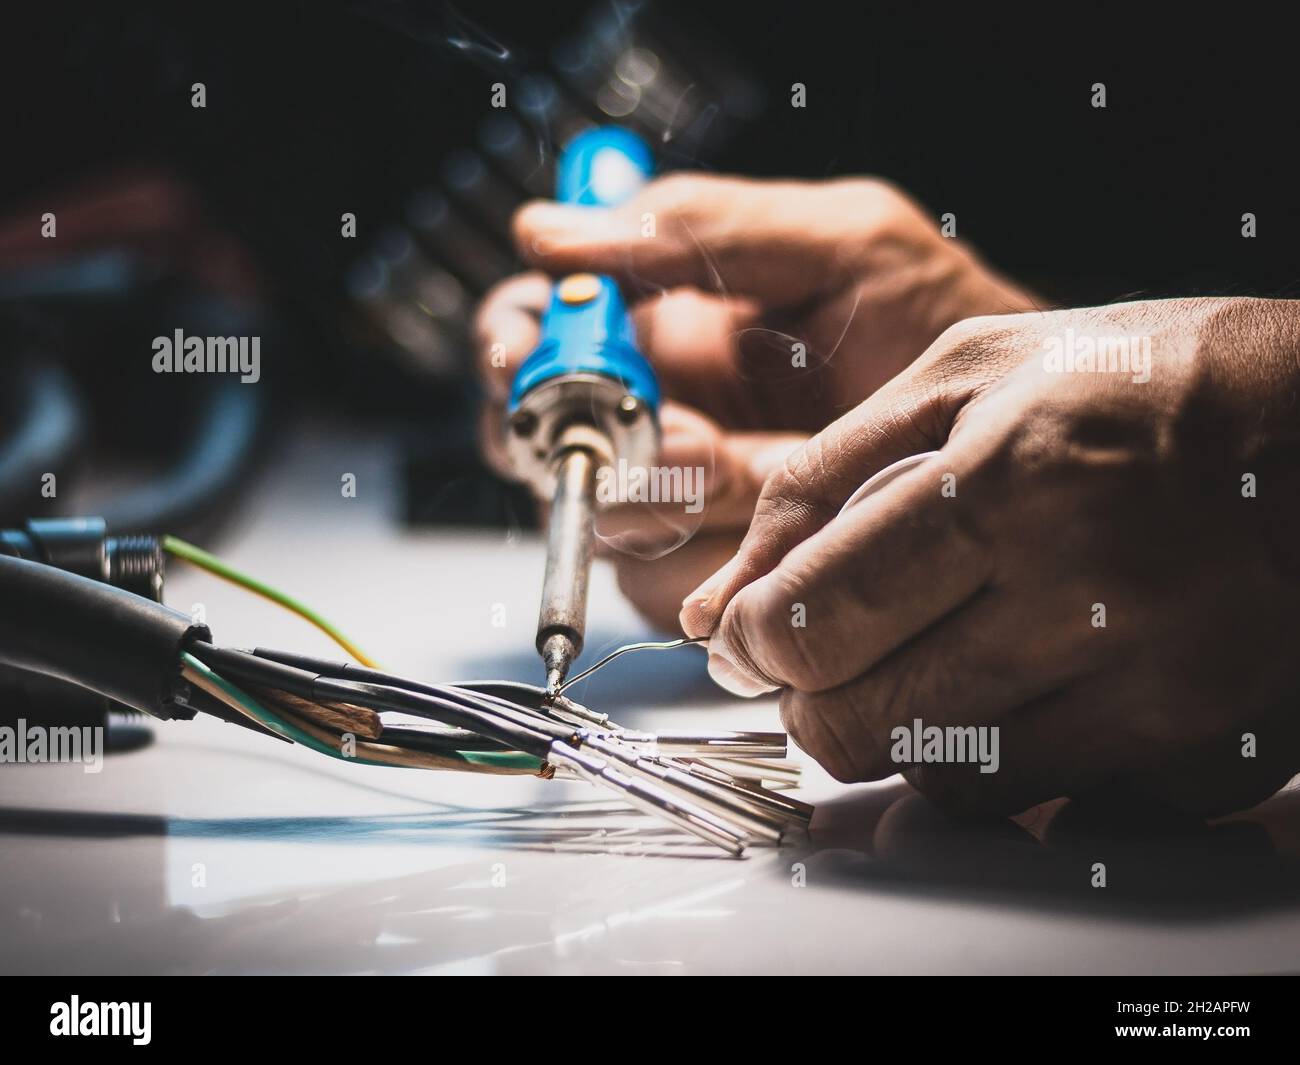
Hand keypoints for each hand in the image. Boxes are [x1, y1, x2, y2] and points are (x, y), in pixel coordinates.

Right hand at [475, 173, 1035, 627]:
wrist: (1021, 436)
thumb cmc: (938, 326)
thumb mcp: (836, 246)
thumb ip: (703, 227)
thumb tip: (546, 229)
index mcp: (666, 324)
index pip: (543, 329)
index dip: (515, 341)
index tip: (523, 352)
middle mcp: (657, 412)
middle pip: (541, 432)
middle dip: (571, 431)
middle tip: (643, 421)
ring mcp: (681, 501)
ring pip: (599, 514)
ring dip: (658, 496)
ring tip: (740, 466)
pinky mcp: (714, 576)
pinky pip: (664, 586)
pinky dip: (706, 564)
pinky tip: (767, 528)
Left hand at [681, 297, 1299, 816]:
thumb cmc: (1127, 382)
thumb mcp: (956, 379)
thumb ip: (817, 486)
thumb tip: (716, 612)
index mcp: (1010, 477)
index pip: (822, 619)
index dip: (761, 643)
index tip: (756, 636)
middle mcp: (1091, 588)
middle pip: (869, 721)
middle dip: (813, 700)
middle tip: (822, 660)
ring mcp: (1160, 678)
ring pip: (948, 782)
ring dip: (896, 736)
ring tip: (920, 661)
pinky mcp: (1205, 739)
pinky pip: (1046, 806)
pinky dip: (994, 765)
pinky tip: (1006, 693)